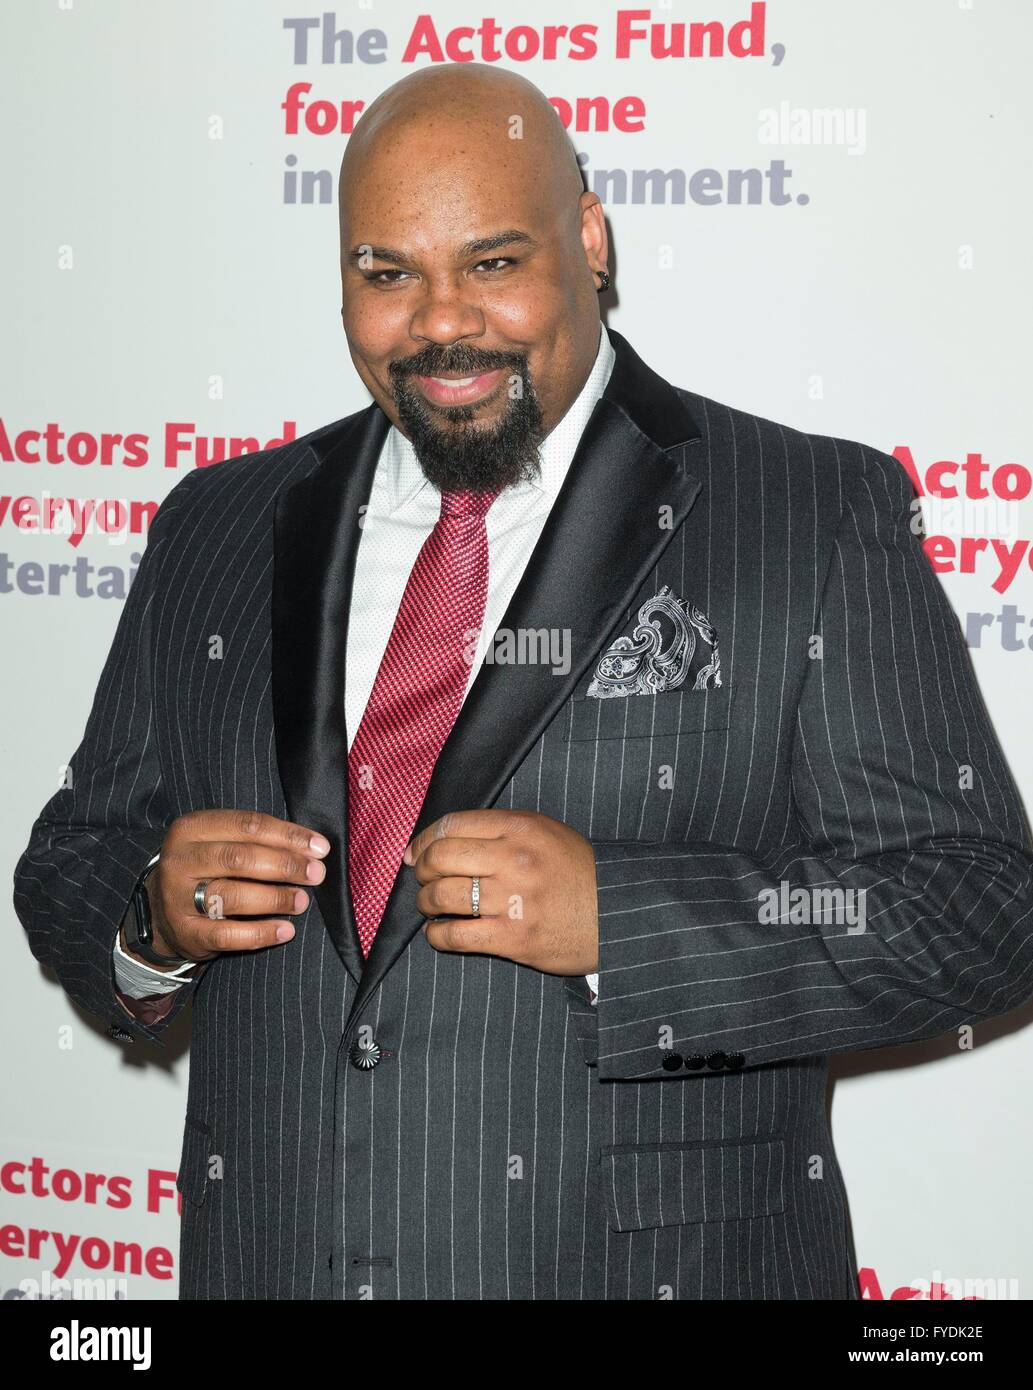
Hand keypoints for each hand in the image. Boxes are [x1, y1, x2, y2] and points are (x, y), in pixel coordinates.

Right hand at [120, 810, 328, 965]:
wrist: (160, 910)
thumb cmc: (207, 869)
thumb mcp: (221, 842)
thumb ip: (259, 840)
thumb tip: (314, 849)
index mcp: (192, 828)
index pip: (248, 825)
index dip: (289, 836)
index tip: (320, 848)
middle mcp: (180, 860)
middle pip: (241, 858)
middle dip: (285, 865)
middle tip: (316, 874)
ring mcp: (178, 898)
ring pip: (234, 896)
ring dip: (275, 898)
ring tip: (302, 901)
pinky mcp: (185, 932)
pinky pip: (228, 935)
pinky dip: (261, 933)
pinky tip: (286, 930)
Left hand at [403, 809, 598, 974]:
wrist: (618, 914)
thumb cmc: (580, 873)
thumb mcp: (547, 834)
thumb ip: (503, 831)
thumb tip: (445, 840)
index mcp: (521, 827)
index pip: (452, 825)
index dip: (424, 840)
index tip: (415, 853)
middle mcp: (514, 859)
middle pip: (440, 858)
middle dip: (422, 871)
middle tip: (423, 880)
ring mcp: (512, 900)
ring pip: (441, 896)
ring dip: (426, 903)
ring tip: (430, 907)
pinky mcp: (514, 938)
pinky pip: (455, 935)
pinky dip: (437, 935)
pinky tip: (439, 934)